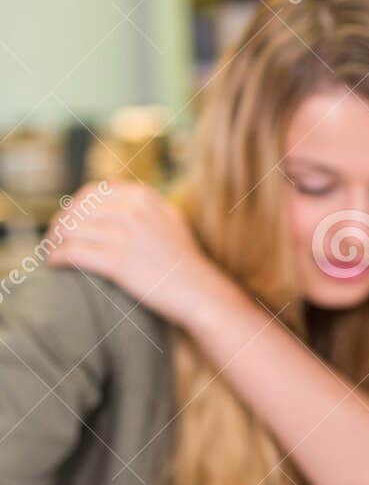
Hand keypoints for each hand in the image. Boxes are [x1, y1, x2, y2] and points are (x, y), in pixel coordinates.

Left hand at [47, 180, 228, 326]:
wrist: (201, 293)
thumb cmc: (185, 261)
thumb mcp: (171, 219)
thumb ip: (145, 203)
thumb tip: (113, 191)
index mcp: (143, 197)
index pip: (92, 192)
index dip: (74, 206)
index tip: (69, 222)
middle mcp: (132, 212)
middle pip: (76, 210)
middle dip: (58, 224)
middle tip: (53, 240)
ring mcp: (125, 236)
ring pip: (69, 230)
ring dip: (53, 241)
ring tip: (51, 252)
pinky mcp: (118, 262)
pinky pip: (73, 253)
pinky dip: (57, 257)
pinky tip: (54, 263)